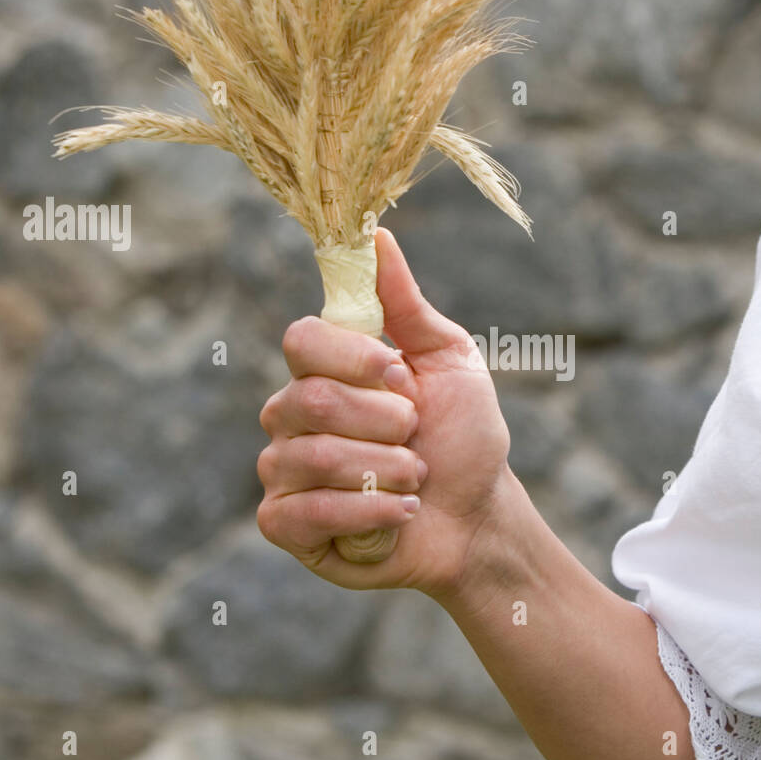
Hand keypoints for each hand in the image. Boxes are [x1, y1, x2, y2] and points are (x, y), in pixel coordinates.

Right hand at [256, 227, 514, 600]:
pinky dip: (369, 510)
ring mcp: (282, 470)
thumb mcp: (448, 359)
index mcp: (323, 368)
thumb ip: (406, 303)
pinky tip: (401, 512)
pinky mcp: (285, 524)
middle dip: (386, 422)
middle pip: (309, 400)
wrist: (478, 515)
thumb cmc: (462, 435)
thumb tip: (377, 234)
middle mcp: (290, 414)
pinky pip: (305, 512)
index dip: (356, 360)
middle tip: (416, 436)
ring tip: (415, 477)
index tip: (404, 378)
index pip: (301, 341)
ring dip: (387, 470)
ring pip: (312, 457)